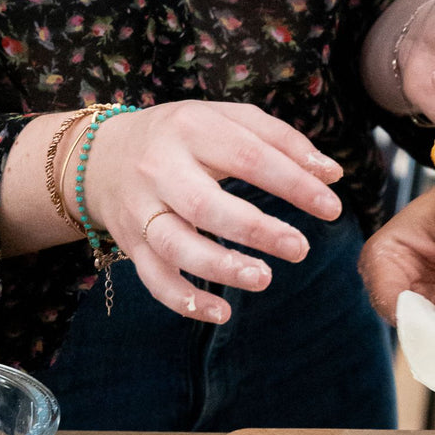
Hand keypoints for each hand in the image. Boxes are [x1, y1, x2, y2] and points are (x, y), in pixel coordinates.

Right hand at [81, 100, 343, 323]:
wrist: (102, 156)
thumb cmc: (183, 138)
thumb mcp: (227, 121)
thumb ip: (281, 141)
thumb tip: (331, 173)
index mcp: (192, 130)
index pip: (248, 156)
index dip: (293, 184)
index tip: (332, 208)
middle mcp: (161, 169)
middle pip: (206, 204)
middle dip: (256, 230)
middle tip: (300, 248)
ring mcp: (143, 210)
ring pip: (176, 246)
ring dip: (220, 267)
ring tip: (263, 278)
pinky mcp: (132, 244)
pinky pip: (154, 279)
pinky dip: (185, 302)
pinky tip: (221, 313)